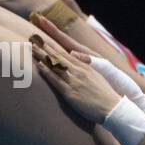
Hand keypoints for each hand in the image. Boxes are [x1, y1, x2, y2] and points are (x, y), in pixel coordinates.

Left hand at [30, 12, 144, 106]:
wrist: (113, 107)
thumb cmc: (105, 95)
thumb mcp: (96, 76)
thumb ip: (86, 67)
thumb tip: (75, 57)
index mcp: (85, 66)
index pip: (66, 52)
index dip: (54, 45)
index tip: (44, 38)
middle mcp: (79, 70)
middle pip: (59, 55)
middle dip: (45, 46)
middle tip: (33, 37)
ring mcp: (74, 80)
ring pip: (55, 64)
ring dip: (42, 55)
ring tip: (32, 47)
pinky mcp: (71, 92)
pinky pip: (56, 80)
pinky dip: (47, 71)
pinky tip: (38, 64)